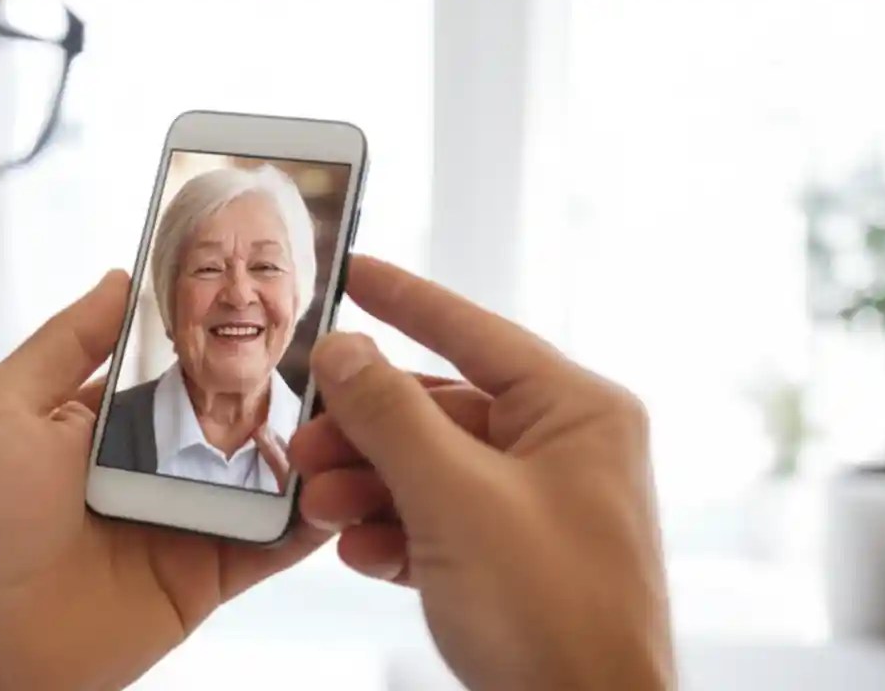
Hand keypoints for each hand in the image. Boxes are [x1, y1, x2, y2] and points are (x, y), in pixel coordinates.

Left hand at [0, 271, 328, 689]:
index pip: (180, 364)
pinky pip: (271, 544)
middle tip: (341, 352)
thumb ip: (67, 342)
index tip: (273, 296)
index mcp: (106, 419)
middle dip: (280, 386)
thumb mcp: (2, 407)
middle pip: (234, 414)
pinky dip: (309, 522)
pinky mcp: (209, 574)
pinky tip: (343, 488)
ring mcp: (186, 519)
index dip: (222, 334)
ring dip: (307, 449)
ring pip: (265, 475)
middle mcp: (153, 464)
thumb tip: (122, 278)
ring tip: (355, 413)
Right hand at [290, 257, 673, 690]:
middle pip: (443, 411)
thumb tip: (343, 350)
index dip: (407, 299)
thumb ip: (392, 415)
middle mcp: (565, 450)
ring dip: (371, 486)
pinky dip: (398, 533)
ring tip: (321, 506)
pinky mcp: (517, 560)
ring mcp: (542, 507)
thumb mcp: (455, 498)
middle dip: (367, 430)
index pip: (475, 332)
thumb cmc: (550, 612)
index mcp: (577, 412)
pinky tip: (360, 551)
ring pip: (436, 471)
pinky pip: (444, 523)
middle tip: (307, 441)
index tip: (354, 271)